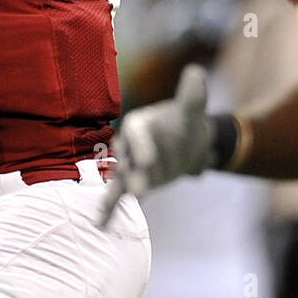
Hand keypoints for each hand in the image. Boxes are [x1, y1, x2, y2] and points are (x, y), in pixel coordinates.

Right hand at [98, 64, 210, 226]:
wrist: (187, 144)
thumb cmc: (186, 124)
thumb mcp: (192, 110)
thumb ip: (192, 96)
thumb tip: (197, 72)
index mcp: (140, 123)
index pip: (136, 132)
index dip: (141, 145)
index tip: (149, 160)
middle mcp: (129, 144)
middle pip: (126, 158)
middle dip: (131, 174)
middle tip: (141, 190)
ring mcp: (129, 166)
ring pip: (119, 179)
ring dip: (117, 194)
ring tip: (105, 214)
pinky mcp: (132, 183)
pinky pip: (118, 196)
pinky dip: (109, 210)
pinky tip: (100, 225)